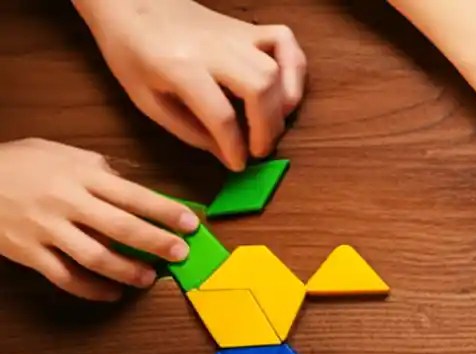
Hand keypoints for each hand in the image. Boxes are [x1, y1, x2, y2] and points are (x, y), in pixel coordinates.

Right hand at [0, 139, 198, 300]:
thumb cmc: (19, 163)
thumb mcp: (60, 153)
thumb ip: (97, 170)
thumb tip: (130, 187)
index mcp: (80, 175)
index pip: (134, 195)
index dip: (166, 212)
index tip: (191, 224)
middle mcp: (66, 202)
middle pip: (122, 227)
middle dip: (157, 243)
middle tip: (180, 254)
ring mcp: (46, 229)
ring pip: (96, 258)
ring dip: (128, 271)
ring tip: (148, 278)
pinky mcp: (29, 252)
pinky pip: (66, 277)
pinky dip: (93, 289)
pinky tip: (112, 293)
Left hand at [74, 0, 305, 169]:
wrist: (130, 2)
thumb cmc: (131, 52)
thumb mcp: (146, 99)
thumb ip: (189, 130)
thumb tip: (228, 156)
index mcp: (179, 67)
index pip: (220, 114)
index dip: (234, 147)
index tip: (238, 164)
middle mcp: (212, 48)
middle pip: (259, 88)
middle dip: (268, 128)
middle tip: (260, 149)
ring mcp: (234, 34)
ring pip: (276, 69)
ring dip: (283, 104)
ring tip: (273, 124)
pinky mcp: (247, 27)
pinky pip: (285, 41)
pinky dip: (295, 68)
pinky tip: (286, 90)